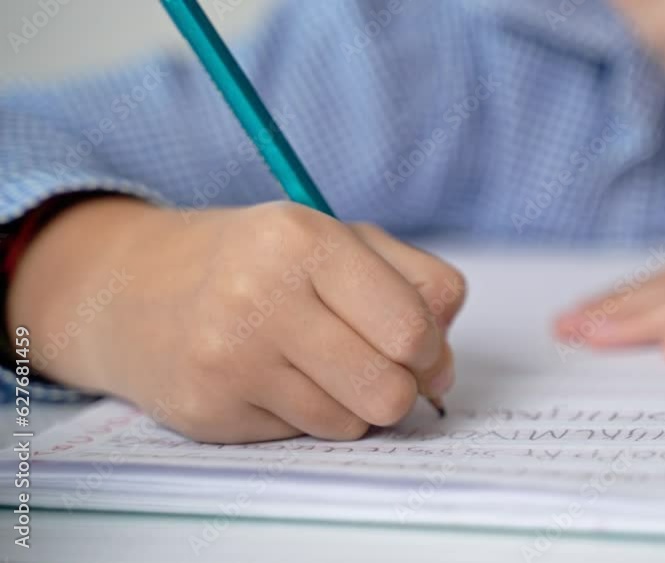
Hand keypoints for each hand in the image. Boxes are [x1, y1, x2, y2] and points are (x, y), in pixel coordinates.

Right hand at [9, 198, 465, 442]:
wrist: (134, 287)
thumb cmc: (259, 262)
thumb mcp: (339, 238)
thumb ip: (416, 283)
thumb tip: (444, 364)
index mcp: (303, 240)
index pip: (412, 327)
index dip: (433, 349)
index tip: (421, 348)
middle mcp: (259, 298)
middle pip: (389, 389)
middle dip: (403, 385)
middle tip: (381, 364)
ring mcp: (228, 360)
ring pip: (354, 422)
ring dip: (355, 401)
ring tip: (320, 364)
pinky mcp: (208, 411)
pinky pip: (308, 437)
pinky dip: (311, 414)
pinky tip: (277, 379)